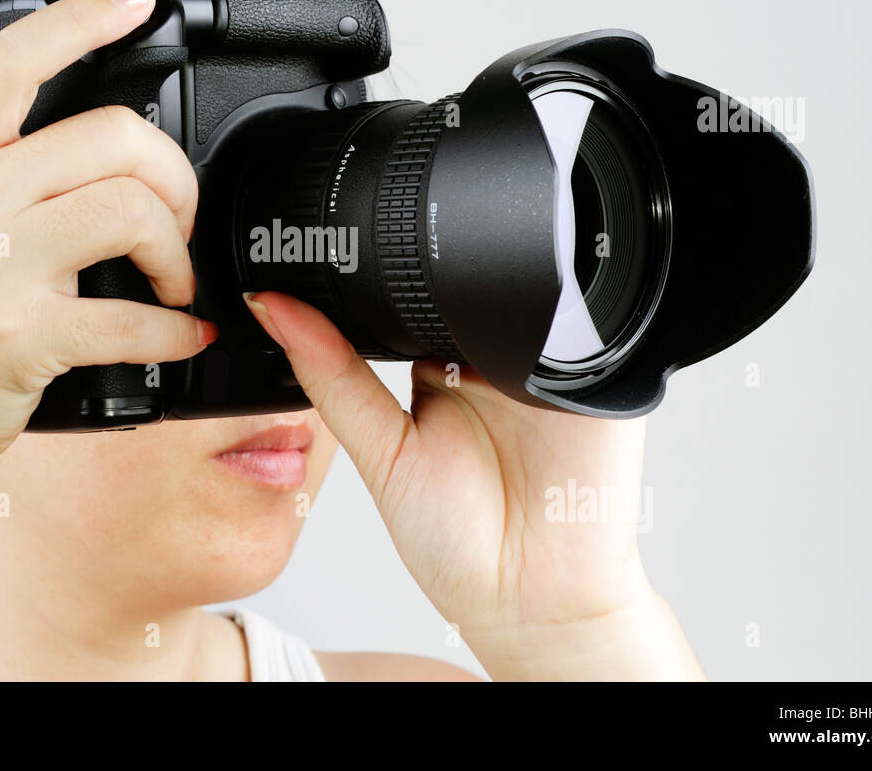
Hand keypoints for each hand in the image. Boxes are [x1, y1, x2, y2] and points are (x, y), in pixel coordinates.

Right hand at [0, 0, 213, 467]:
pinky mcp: (17, 332)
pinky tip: (181, 336)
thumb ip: (1, 181)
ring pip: (132, 213)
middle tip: (179, 224)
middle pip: (113, 137)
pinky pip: (131, 317)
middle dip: (176, 180)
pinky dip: (177, 331)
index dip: (82, 18)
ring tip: (174, 284)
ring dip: (179, 255)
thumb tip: (96, 160)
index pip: (14, 62)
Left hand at [244, 292, 702, 678]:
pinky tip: (526, 367)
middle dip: (442, 281)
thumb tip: (273, 309)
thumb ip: (333, 376)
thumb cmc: (454, 540)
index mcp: (443, 363)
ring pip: (524, 290)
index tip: (347, 271)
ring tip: (475, 368)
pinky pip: (584, 325)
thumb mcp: (380, 452)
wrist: (532, 600)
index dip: (377, 277)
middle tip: (424, 334)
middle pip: (466, 282)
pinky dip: (555, 330)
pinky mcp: (599, 376)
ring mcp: (547, 360)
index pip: (412, 296)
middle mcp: (495, 355)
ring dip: (500, 304)